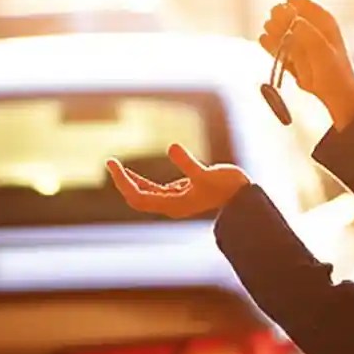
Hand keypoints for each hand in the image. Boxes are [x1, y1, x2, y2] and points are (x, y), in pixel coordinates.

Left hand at [106, 143, 251, 218]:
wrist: (244, 198)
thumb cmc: (228, 187)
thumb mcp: (207, 174)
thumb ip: (188, 163)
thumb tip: (171, 147)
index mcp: (173, 205)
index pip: (138, 197)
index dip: (124, 181)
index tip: (114, 164)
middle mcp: (171, 206)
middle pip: (137, 198)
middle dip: (122, 181)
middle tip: (110, 162)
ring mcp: (175, 202)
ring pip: (144, 195)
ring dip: (129, 181)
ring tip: (115, 165)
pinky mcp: (181, 195)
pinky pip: (154, 191)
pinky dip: (142, 182)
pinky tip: (133, 173)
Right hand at [260, 0, 353, 129]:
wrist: (333, 93)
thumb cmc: (333, 71)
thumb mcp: (323, 50)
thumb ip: (307, 32)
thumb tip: (290, 18)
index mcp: (320, 19)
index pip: (296, 0)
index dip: (287, 8)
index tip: (285, 20)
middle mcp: (308, 26)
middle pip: (283, 12)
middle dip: (277, 21)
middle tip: (279, 32)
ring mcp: (298, 40)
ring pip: (276, 27)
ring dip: (272, 33)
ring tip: (280, 43)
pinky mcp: (289, 55)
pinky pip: (274, 44)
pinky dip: (268, 44)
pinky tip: (266, 44)